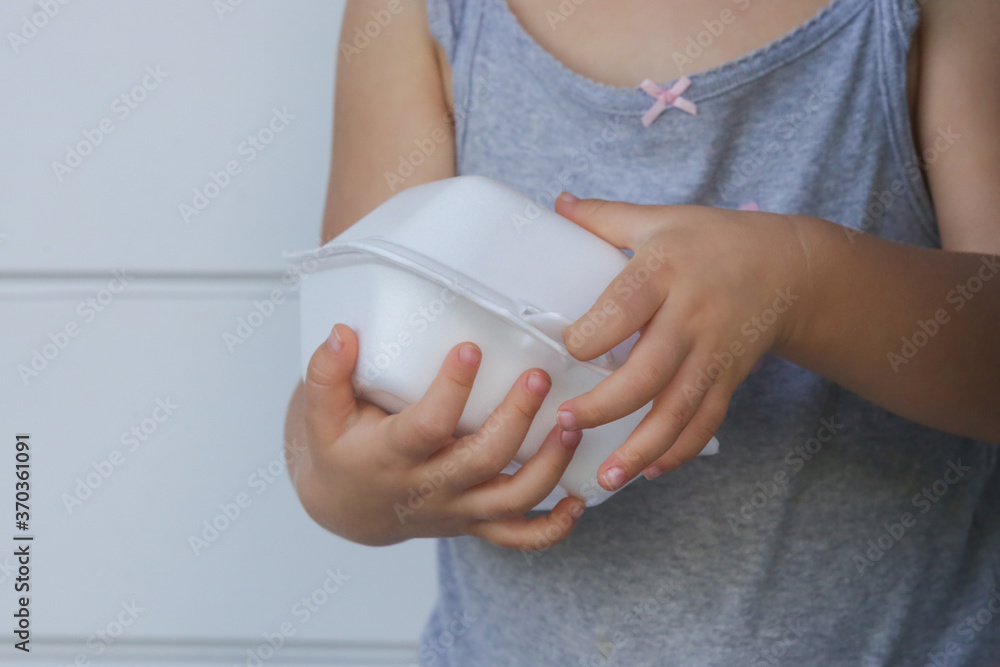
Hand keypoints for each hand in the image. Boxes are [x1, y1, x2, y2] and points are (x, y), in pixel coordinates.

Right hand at [289, 324, 585, 549]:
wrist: (347, 509)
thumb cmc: (339, 452)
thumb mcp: (320, 414)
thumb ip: (327, 372)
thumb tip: (343, 333)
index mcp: (390, 458)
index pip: (427, 426)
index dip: (451, 390)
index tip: (471, 348)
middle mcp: (428, 489)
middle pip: (483, 460)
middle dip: (516, 419)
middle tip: (539, 377)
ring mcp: (457, 509)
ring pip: (512, 498)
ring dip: (549, 465)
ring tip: (571, 423)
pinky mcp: (474, 521)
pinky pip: (519, 536)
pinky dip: (553, 526)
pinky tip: (580, 499)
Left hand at [552, 193, 812, 489]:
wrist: (790, 268)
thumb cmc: (714, 240)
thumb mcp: (662, 218)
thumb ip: (606, 217)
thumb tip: (558, 202)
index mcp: (666, 272)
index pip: (623, 308)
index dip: (589, 335)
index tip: (565, 348)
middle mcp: (691, 317)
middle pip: (649, 372)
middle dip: (605, 407)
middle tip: (565, 423)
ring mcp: (714, 353)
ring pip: (679, 410)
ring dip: (642, 448)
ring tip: (607, 477)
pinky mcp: (729, 378)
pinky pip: (706, 421)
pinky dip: (680, 450)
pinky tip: (650, 471)